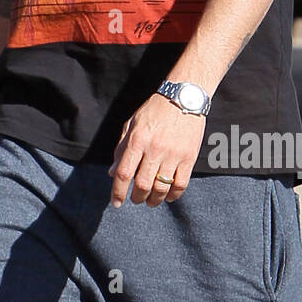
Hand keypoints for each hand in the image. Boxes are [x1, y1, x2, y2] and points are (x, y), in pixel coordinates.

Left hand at [108, 93, 206, 207]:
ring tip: (150, 201)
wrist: (184, 98)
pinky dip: (173, 195)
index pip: (124, 173)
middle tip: (136, 199)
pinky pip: (180, 184)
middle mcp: (154, 149)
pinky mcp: (189, 157)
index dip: (118, 192)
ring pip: (161, 187)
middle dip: (137, 198)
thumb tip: (113, 173)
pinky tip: (168, 196)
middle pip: (142, 184)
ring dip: (154, 200)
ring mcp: (173, 154)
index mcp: (137, 140)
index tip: (116, 202)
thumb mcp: (132, 124)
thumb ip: (121, 149)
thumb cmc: (154, 110)